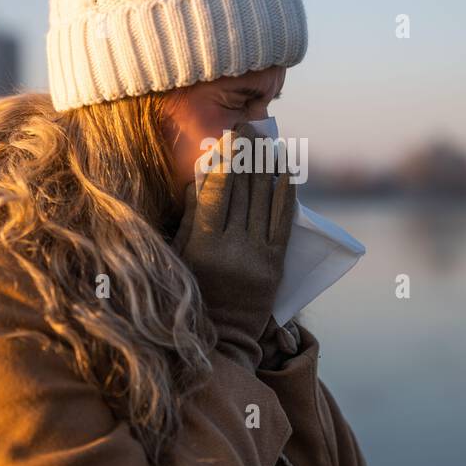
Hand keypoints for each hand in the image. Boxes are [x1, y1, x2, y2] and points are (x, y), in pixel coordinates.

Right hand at [170, 122, 295, 371]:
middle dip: (248, 155)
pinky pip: (283, 222)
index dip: (226, 161)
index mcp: (204, 247)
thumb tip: (202, 177)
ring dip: (269, 166)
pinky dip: (286, 194)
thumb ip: (191, 218)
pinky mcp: (276, 265)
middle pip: (244, 192)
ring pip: (266, 201)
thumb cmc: (193, 293)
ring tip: (268, 141)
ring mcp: (258, 258)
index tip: (230, 136)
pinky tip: (286, 172)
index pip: (218, 193)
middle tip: (250, 126)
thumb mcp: (180, 257)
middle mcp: (234, 250)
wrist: (224, 338)